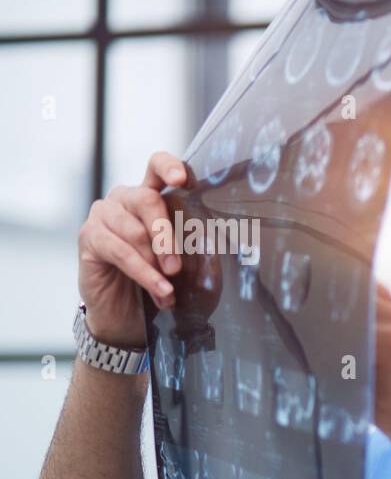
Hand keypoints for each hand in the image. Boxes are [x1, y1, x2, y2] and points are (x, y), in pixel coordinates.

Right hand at [77, 151, 189, 347]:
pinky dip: (144, 273)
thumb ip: (195, 248)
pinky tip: (160, 290)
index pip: (156, 167)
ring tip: (170, 289)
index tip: (181, 180)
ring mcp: (104, 215)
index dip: (168, 167)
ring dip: (156, 263)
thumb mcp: (185, 263)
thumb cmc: (161, 280)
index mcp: (151, 195)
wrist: (127, 312)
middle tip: (177, 266)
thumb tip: (213, 244)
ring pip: (134, 230)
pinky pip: (121, 252)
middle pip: (148, 200)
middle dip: (166, 234)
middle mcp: (125, 198)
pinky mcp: (89, 237)